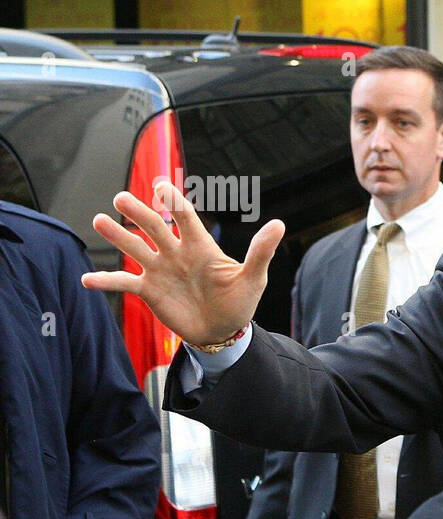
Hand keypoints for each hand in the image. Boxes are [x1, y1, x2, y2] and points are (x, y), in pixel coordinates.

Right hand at [81, 180, 283, 346]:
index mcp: (200, 245)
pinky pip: (124, 283)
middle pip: (154, 227)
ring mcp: (159, 270)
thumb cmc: (239, 302)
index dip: (173, 201)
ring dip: (117, 236)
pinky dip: (106, 280)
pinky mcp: (149, 290)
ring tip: (99, 220)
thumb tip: (279, 224)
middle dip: (139, 212)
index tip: (161, 186)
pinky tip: (87, 279)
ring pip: (135, 248)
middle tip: (121, 198)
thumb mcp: (253, 278)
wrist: (223, 331)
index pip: (185, 217)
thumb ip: (260, 252)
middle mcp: (176, 252)